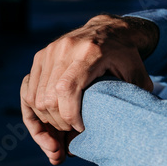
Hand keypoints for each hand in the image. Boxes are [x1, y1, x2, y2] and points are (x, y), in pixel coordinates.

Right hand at [20, 14, 157, 164]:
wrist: (109, 29)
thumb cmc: (126, 56)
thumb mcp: (138, 74)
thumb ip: (135, 97)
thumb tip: (127, 126)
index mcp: (90, 53)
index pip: (67, 88)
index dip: (70, 115)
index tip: (82, 129)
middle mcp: (64, 49)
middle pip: (48, 97)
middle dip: (58, 123)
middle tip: (72, 136)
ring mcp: (48, 52)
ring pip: (35, 97)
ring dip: (45, 122)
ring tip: (61, 135)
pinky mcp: (40, 57)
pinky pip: (28, 90)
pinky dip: (35, 112)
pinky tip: (48, 125)